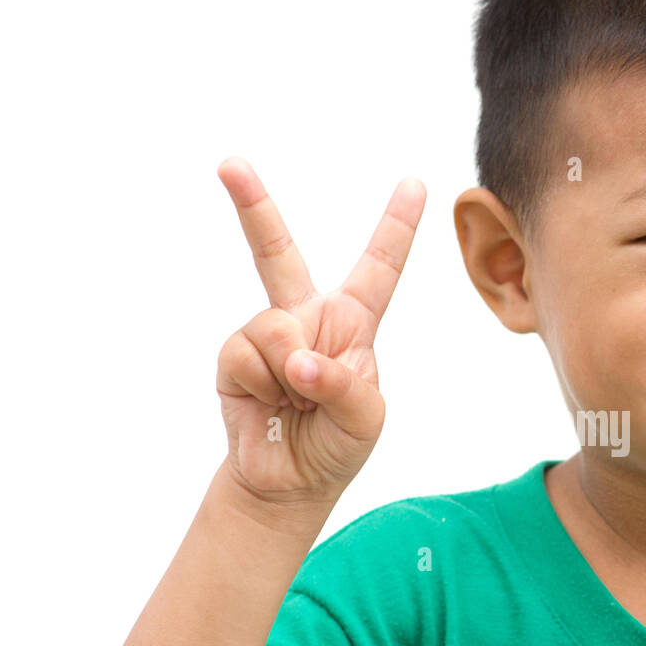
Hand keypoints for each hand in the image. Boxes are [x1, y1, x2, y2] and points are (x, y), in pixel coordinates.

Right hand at [214, 157, 424, 505]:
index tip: (415, 182)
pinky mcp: (235, 358)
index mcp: (353, 321)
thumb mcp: (364, 418)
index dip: (397, 225)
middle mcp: (307, 317)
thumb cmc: (338, 443)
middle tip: (229, 163)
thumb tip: (299, 361)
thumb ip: (342, 385)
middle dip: (252, 206)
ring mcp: (268, 335)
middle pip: (278, 253)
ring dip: (289, 372)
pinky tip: (271, 404)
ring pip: (274, 326)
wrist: (290, 482)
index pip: (379, 266)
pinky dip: (265, 384)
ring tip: (297, 402)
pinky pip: (247, 355)